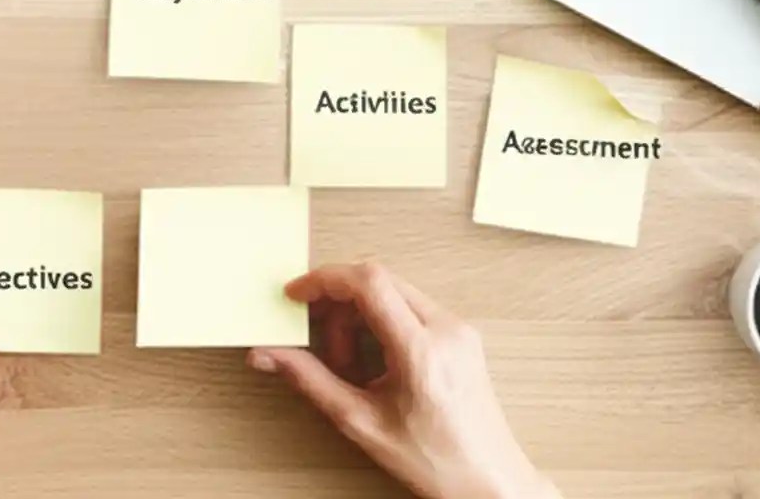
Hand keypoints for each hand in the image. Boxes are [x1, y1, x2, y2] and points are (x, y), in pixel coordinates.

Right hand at [248, 264, 560, 498]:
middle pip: (377, 280)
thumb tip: (271, 356)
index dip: (324, 280)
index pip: (368, 282)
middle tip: (319, 339)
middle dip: (336, 303)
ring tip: (349, 364)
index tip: (296, 295)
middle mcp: (446, 329)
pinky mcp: (460, 334)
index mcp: (421, 350)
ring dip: (357, 314)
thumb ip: (310, 381)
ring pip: (391, 291)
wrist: (488, 480)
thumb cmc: (437, 461)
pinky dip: (379, 322)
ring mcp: (458, 328)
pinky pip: (409, 306)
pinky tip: (372, 361)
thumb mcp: (361, 423)